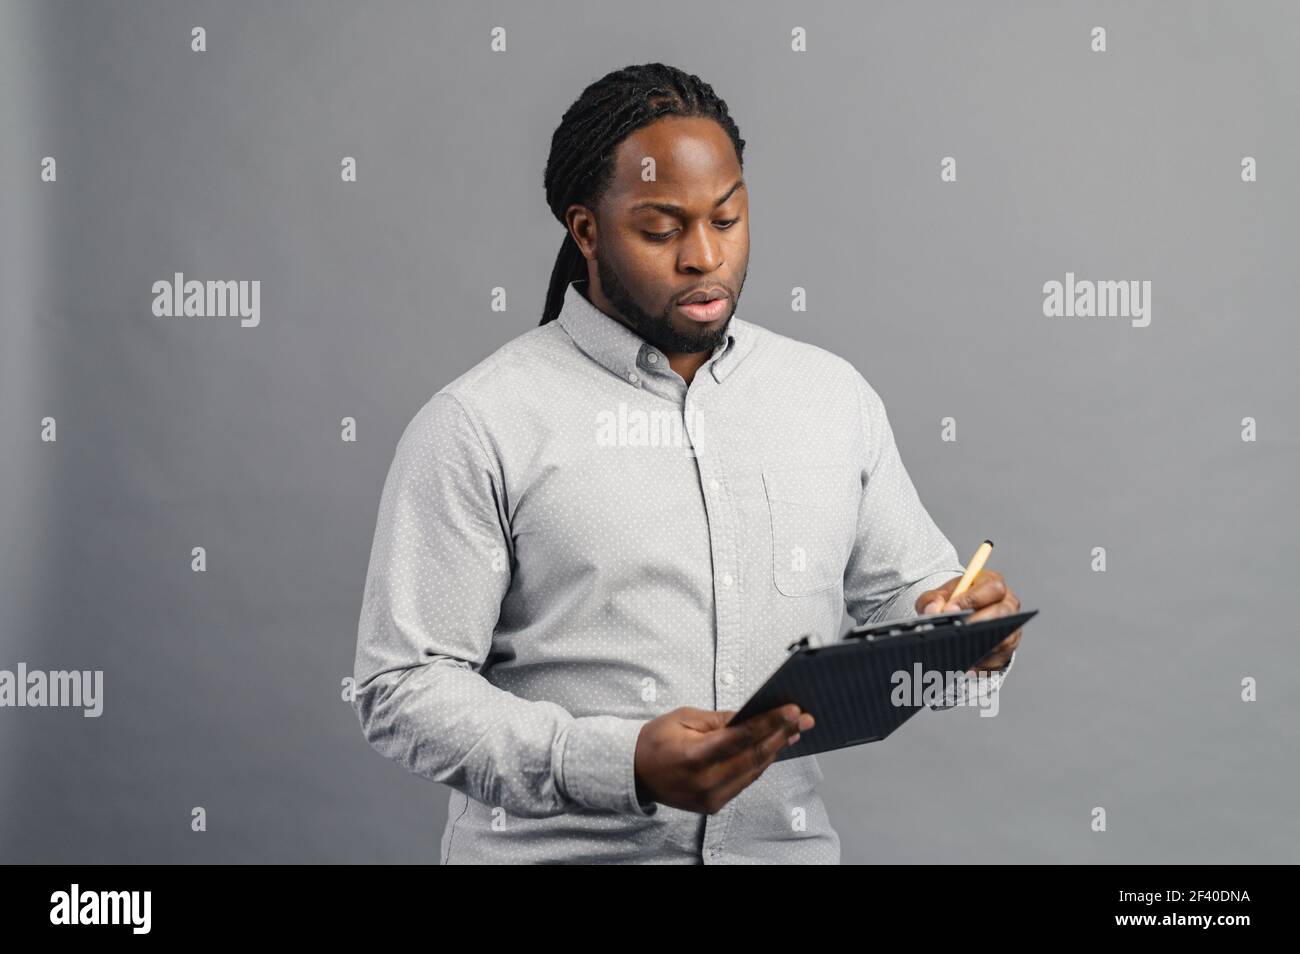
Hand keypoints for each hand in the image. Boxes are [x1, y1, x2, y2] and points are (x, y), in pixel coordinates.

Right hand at [633, 704, 814, 813]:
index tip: (791, 710)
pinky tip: (773, 748)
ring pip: (754, 771)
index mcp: (694, 757)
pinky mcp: (714, 805)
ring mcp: (711, 797)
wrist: (633, 773)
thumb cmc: (654, 741)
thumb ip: (718, 720)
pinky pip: (744, 782)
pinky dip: (760, 764)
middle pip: (754, 756)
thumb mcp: (682, 719)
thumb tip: (749, 715)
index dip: (770, 722)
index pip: (741, 737)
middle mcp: (705, 782)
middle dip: (782, 734)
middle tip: (803, 718)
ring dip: (776, 749)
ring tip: (794, 731)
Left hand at [915, 569, 1022, 672]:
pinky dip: (981, 665)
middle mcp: (1007, 604)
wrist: (962, 615)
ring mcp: (1011, 627)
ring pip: (1003, 639)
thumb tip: (933, 611)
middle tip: (956, 633)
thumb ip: (932, 600)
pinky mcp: (1008, 648)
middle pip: (1002, 613)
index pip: (992, 587)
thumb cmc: (954, 602)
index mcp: (991, 584)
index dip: (972, 599)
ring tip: (957, 652)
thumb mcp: (939, 596)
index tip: (950, 610)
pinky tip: (964, 667)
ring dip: (980, 647)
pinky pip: (999, 659)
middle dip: (977, 623)